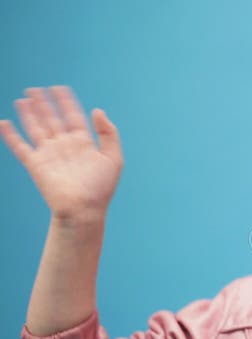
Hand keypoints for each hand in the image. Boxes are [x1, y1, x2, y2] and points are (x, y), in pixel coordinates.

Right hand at [0, 86, 123, 222]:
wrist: (84, 209)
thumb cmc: (101, 188)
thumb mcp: (113, 158)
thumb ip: (109, 134)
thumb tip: (98, 110)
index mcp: (84, 143)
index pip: (73, 117)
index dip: (66, 103)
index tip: (60, 88)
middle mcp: (65, 146)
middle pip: (52, 119)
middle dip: (44, 104)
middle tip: (35, 89)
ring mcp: (49, 154)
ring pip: (36, 128)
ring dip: (29, 114)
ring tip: (23, 99)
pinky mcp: (36, 164)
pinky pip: (20, 147)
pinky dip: (11, 135)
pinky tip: (4, 123)